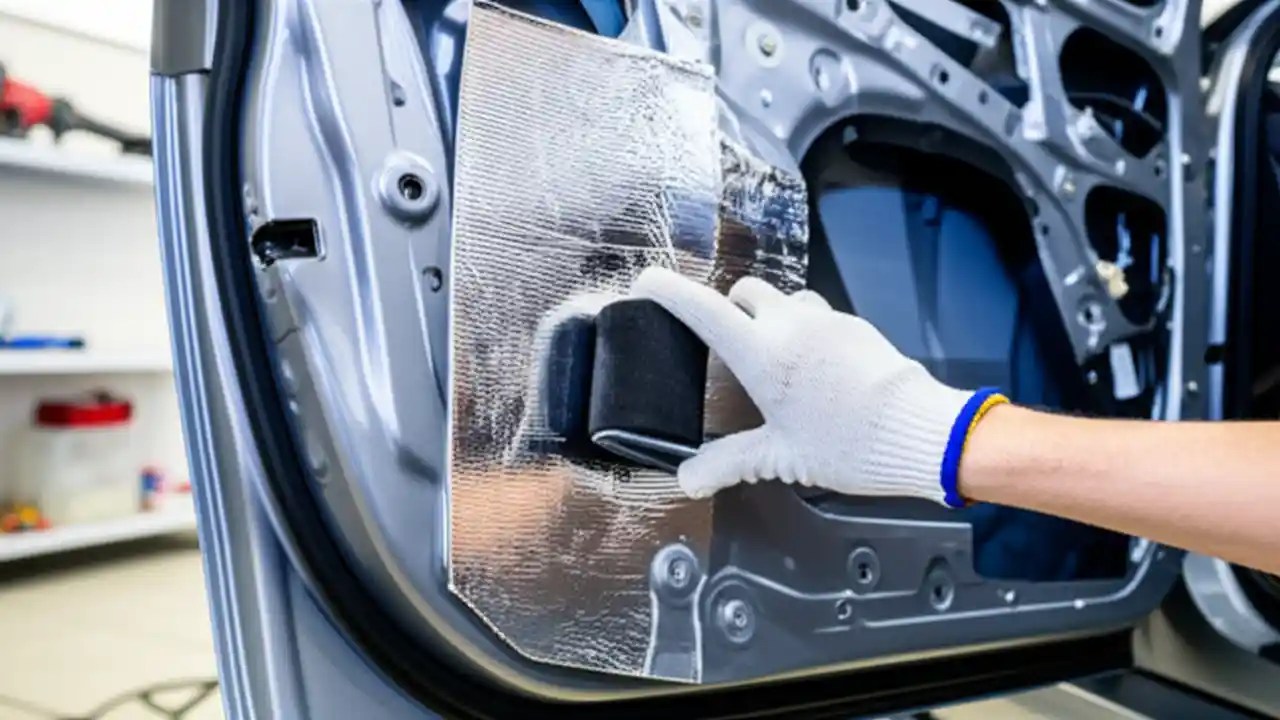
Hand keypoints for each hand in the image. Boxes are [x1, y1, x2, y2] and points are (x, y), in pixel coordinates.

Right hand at [631, 267, 982, 504]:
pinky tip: (812, 371)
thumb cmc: (849, 444)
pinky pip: (816, 315)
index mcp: (761, 353)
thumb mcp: (781, 457)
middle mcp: (789, 324)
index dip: (668, 290)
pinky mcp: (854, 326)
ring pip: (783, 299)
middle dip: (728, 309)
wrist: (920, 433)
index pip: (701, 308)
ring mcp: (825, 320)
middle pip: (743, 293)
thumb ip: (729, 462)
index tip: (647, 282)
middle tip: (725, 345)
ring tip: (772, 359)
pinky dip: (803, 330)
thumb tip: (690, 478)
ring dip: (768, 316)